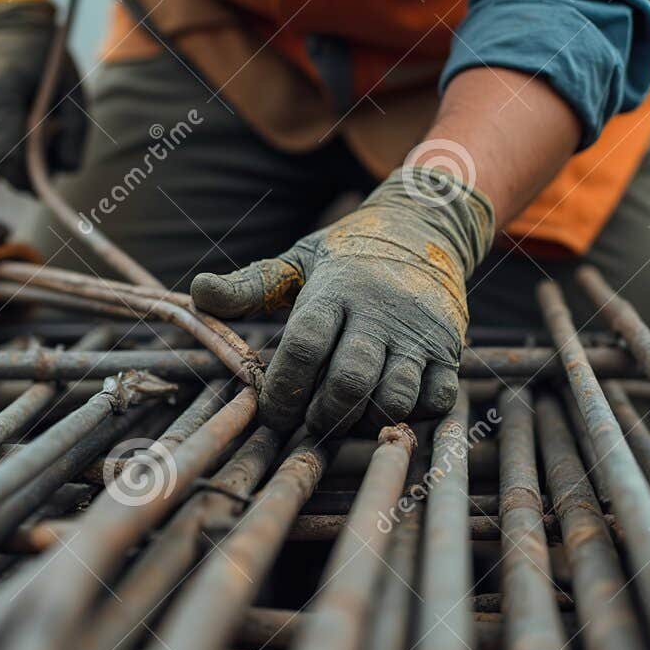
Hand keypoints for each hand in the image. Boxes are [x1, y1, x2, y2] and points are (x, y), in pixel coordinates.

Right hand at [0, 0, 88, 185]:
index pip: (6, 153)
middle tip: (52, 155)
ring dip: (17, 156)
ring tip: (40, 128)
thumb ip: (74, 132)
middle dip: (25, 169)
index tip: (43, 188)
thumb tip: (67, 170)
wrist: (12, 25)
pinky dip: (7, 143)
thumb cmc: (48, 58)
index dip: (25, 177)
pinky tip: (22, 122)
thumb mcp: (74, 90)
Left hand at [191, 168, 494, 435]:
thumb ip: (250, 285)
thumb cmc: (348, 254)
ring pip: (395, 396)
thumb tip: (198, 293)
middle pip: (349, 380)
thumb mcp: (298, 261)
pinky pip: (438, 398)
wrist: (424, 225)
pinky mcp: (451, 348)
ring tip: (345, 419)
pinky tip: (386, 406)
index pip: (305, 343)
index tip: (272, 410)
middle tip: (308, 424)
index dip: (283, 387)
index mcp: (337, 289)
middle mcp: (381, 310)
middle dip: (322, 415)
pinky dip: (412, 414)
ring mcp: (420, 331)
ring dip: (365, 421)